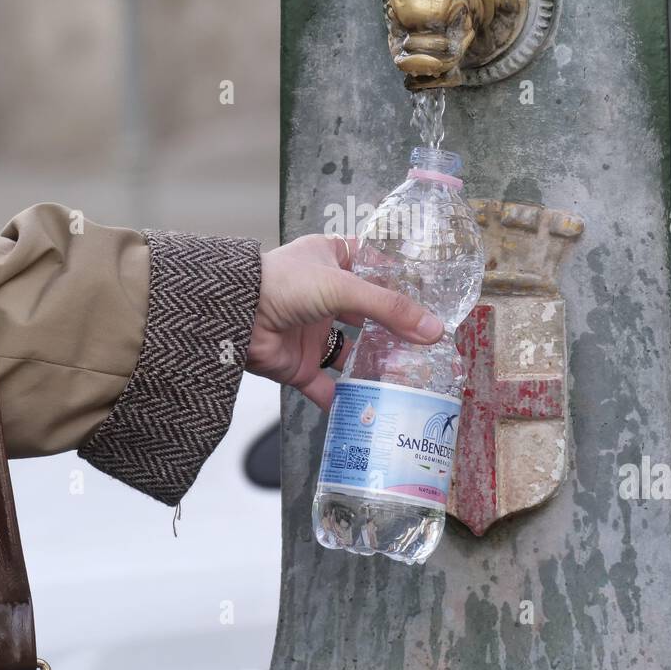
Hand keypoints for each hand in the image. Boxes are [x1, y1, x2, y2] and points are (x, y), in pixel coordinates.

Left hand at [246, 234, 443, 408]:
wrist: (234, 317)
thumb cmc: (283, 284)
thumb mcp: (343, 287)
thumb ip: (390, 309)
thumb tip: (435, 330)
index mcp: (331, 260)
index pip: (374, 266)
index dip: (401, 279)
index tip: (436, 295)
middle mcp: (324, 294)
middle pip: (368, 314)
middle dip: (395, 329)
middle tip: (431, 343)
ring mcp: (312, 331)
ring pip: (351, 352)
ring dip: (375, 366)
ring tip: (412, 378)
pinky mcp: (300, 364)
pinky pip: (327, 387)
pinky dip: (346, 400)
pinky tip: (374, 410)